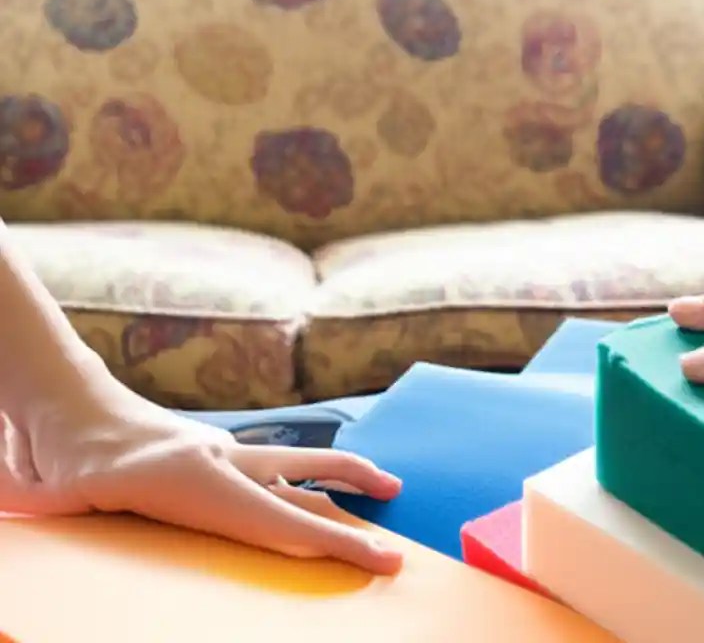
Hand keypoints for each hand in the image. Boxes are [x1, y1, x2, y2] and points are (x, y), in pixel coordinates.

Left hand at [0, 370, 402, 573]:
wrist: (73, 408)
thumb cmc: (71, 459)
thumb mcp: (70, 499)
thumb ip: (75, 517)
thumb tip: (40, 521)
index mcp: (203, 482)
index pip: (286, 523)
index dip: (341, 546)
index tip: (387, 561)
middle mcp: (226, 465)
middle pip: (306, 495)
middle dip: (355, 523)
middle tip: (398, 548)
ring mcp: (227, 456)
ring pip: (300, 468)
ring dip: (346, 479)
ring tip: (387, 487)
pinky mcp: (221, 453)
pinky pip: (276, 466)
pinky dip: (309, 473)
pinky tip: (319, 482)